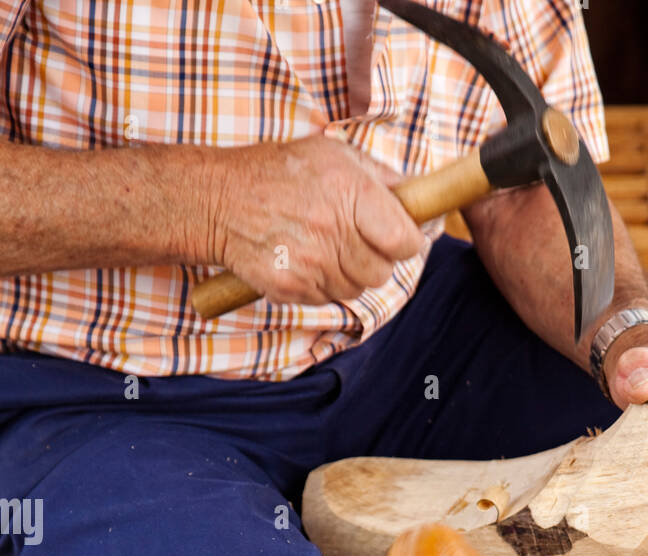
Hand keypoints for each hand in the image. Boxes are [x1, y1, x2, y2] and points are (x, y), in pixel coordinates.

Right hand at [203, 134, 424, 305]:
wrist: (219, 201)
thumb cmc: (281, 173)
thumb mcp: (333, 155)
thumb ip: (380, 177)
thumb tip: (418, 198)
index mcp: (350, 192)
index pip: (404, 242)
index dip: (406, 242)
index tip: (397, 237)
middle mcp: (332, 231)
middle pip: (382, 272)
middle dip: (374, 260)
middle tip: (354, 240)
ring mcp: (311, 264)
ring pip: (355, 290)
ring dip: (347, 274)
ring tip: (324, 247)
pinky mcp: (291, 288)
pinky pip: (326, 300)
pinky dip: (320, 285)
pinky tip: (303, 259)